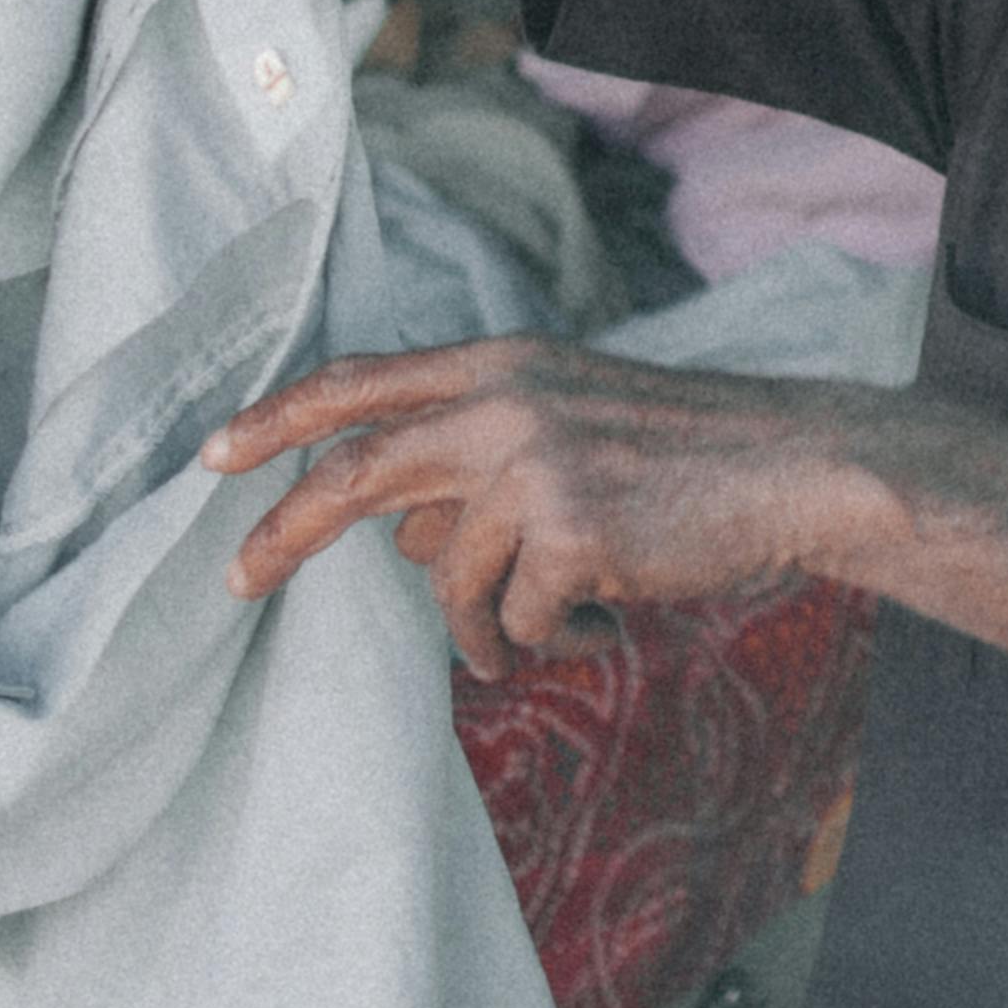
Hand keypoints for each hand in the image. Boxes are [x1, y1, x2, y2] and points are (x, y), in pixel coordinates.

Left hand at [210, 341, 888, 672]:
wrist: (791, 468)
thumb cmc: (680, 459)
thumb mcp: (567, 419)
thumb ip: (476, 453)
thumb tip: (403, 536)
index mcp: (499, 366)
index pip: (361, 383)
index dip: (281, 416)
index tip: (215, 453)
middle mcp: (505, 402)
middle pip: (358, 471)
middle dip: (284, 531)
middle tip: (235, 579)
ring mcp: (536, 463)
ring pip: (450, 578)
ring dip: (487, 628)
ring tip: (547, 632)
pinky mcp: (571, 531)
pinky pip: (517, 619)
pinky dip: (550, 642)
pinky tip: (606, 625)